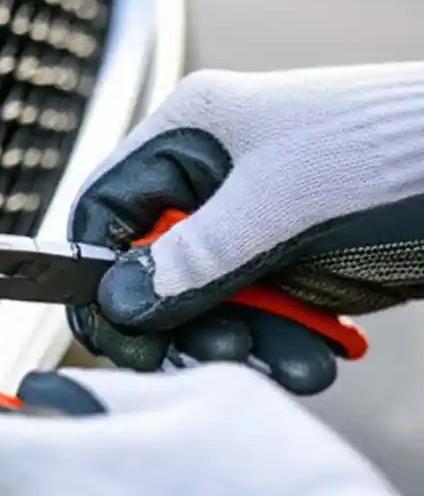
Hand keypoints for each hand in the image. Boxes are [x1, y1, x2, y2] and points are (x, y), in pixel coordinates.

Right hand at [68, 62, 423, 393]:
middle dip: (181, 322)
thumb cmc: (409, 153)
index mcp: (195, 133)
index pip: (105, 210)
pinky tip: (314, 359)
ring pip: (206, 304)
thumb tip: (114, 301)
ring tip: (286, 363)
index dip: (102, 274)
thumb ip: (191, 260)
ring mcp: (260, 219)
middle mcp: (217, 175)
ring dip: (240, 344)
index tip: (123, 332)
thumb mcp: (287, 210)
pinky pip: (260, 317)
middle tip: (212, 353)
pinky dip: (280, 347)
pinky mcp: (299, 259)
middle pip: (151, 268)